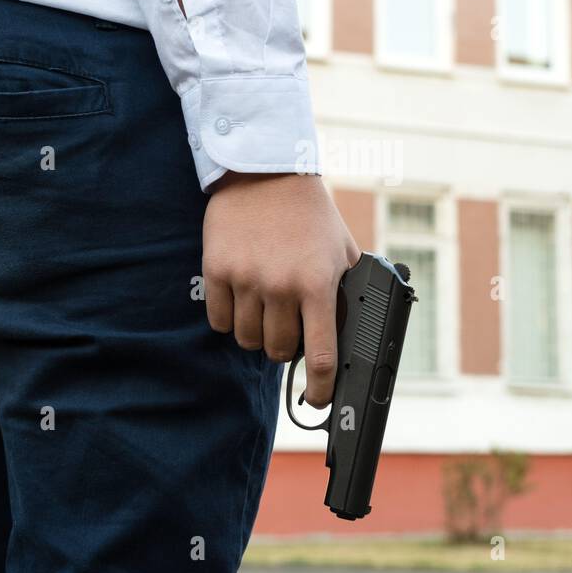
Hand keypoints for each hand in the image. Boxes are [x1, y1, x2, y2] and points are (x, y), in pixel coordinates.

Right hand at [203, 173, 360, 406]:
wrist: (265, 173)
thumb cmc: (310, 214)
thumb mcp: (343, 250)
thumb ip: (348, 290)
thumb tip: (354, 332)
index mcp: (318, 284)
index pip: (321, 356)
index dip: (320, 388)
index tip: (317, 399)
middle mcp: (281, 286)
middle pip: (278, 351)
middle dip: (285, 349)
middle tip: (288, 330)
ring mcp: (245, 279)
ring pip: (246, 339)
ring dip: (256, 334)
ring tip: (264, 311)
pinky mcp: (216, 270)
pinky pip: (217, 320)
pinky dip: (228, 319)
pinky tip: (240, 301)